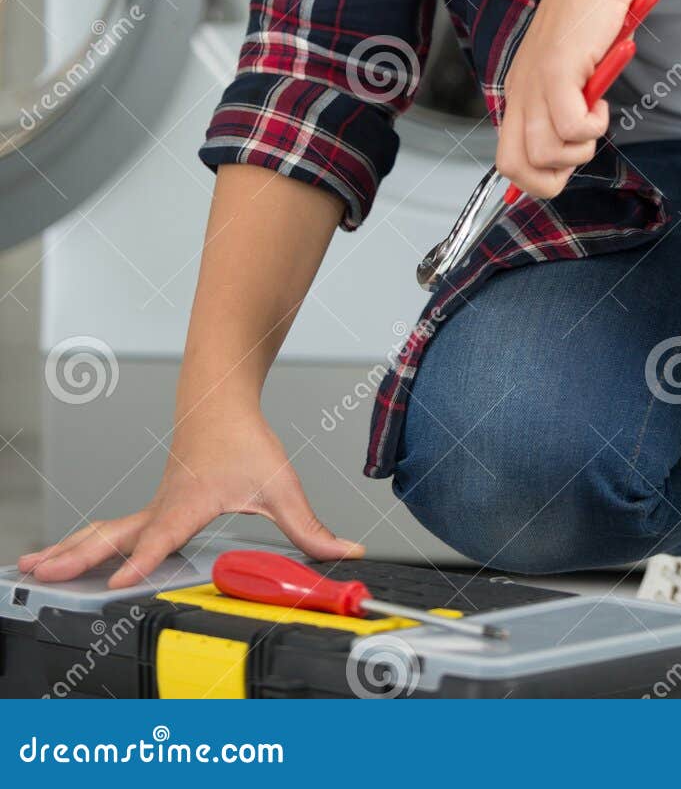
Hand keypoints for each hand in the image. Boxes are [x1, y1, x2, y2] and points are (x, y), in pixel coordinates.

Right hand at [17, 405, 365, 589]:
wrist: (220, 401)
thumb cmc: (243, 440)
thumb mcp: (281, 485)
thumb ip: (309, 527)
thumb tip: (343, 552)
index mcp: (189, 505)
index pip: (160, 539)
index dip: (141, 562)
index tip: (118, 582)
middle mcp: (162, 507)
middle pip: (112, 536)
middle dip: (76, 558)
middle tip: (42, 574)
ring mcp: (151, 507)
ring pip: (103, 531)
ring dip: (69, 550)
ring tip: (34, 568)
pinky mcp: (150, 507)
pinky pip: (109, 530)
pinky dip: (83, 544)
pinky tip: (65, 558)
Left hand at [495, 0, 646, 198]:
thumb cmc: (591, 21)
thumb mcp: (571, 75)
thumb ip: (563, 107)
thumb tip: (568, 152)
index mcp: (518, 94)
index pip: (508, 162)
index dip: (538, 177)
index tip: (569, 162)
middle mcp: (518, 92)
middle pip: (515, 169)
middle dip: (554, 177)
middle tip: (582, 145)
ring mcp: (533, 83)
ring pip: (544, 155)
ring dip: (580, 148)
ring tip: (595, 114)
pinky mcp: (555, 72)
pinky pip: (571, 128)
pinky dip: (594, 125)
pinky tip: (599, 98)